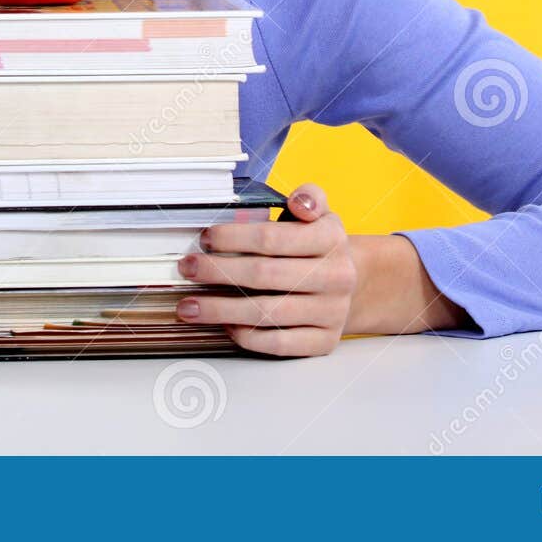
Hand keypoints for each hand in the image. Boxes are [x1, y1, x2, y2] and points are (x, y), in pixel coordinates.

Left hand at [174, 182, 355, 356]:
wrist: (354, 285)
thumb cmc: (319, 247)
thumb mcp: (321, 213)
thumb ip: (308, 197)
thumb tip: (299, 200)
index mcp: (330, 239)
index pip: (273, 238)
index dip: (233, 238)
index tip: (205, 239)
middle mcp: (335, 276)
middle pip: (264, 275)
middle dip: (217, 272)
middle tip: (187, 269)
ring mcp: (332, 311)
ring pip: (267, 313)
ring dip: (220, 310)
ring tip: (189, 306)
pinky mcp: (324, 341)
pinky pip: (279, 344)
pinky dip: (247, 336)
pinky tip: (225, 326)